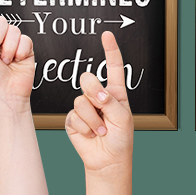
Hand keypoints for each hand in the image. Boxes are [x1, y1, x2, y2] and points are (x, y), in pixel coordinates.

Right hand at [64, 32, 132, 175]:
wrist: (108, 159)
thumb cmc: (120, 138)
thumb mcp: (123, 118)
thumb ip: (110, 102)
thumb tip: (96, 93)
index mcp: (114, 93)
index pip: (113, 67)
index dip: (110, 50)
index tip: (107, 35)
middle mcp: (98, 96)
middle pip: (87, 79)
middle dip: (93, 92)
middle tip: (102, 107)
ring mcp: (84, 107)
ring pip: (80, 101)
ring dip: (93, 119)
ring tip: (102, 130)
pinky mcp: (72, 119)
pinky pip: (74, 116)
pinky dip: (85, 127)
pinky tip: (92, 134)